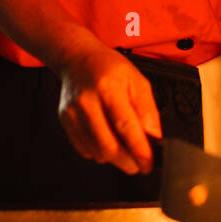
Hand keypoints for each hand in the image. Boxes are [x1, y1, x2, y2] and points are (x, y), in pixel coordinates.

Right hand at [56, 42, 161, 174]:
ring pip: (97, 152)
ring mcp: (72, 113)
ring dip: (115, 158)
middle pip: (108, 146)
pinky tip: (108, 139)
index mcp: (108, 88)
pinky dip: (100, 152)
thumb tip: (155, 137)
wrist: (77, 58)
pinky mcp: (65, 122)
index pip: (125, 127)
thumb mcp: (136, 80)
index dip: (139, 150)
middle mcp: (87, 101)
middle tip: (140, 163)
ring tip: (125, 148)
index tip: (148, 163)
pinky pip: (85, 150)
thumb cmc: (109, 68)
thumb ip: (147, 109)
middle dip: (128, 162)